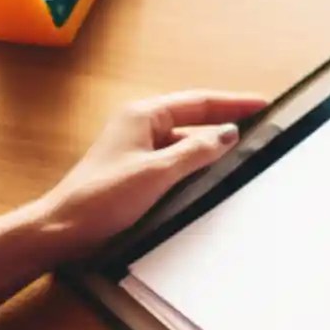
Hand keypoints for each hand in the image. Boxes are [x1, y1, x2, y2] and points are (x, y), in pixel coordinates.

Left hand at [40, 90, 267, 257]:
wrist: (65, 227)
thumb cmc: (104, 197)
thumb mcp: (158, 173)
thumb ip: (196, 151)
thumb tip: (230, 133)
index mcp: (143, 115)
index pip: (198, 102)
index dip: (233, 103)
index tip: (263, 105)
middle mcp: (141, 125)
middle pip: (193, 116)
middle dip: (226, 118)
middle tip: (261, 123)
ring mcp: (138, 146)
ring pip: (186, 138)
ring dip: (213, 142)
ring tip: (245, 148)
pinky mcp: (138, 168)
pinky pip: (177, 157)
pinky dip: (198, 161)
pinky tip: (215, 172)